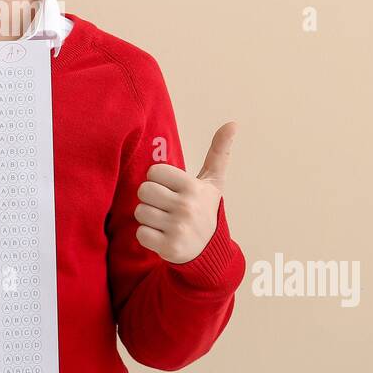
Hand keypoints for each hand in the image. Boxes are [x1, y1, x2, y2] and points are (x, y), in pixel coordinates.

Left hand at [134, 122, 235, 264]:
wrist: (210, 249)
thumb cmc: (205, 208)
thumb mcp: (213, 181)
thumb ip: (218, 152)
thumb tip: (232, 123)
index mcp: (193, 187)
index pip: (154, 172)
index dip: (158, 180)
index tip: (171, 189)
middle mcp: (186, 207)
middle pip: (143, 191)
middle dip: (150, 198)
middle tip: (165, 205)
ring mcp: (178, 229)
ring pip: (140, 212)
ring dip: (148, 217)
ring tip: (165, 221)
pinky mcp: (169, 248)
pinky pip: (140, 234)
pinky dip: (148, 236)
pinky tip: (163, 236)